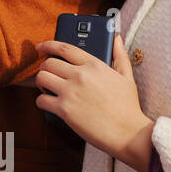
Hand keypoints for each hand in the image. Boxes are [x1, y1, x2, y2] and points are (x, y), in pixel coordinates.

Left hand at [33, 34, 153, 171]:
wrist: (129, 133)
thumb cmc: (128, 106)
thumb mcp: (127, 77)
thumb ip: (120, 55)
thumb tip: (117, 38)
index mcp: (94, 65)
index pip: (64, 48)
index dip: (48, 45)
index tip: (41, 46)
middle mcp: (80, 75)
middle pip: (48, 63)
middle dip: (45, 68)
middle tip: (50, 75)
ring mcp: (70, 92)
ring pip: (41, 78)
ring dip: (41, 83)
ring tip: (49, 88)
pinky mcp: (64, 109)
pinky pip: (41, 99)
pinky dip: (42, 101)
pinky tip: (50, 104)